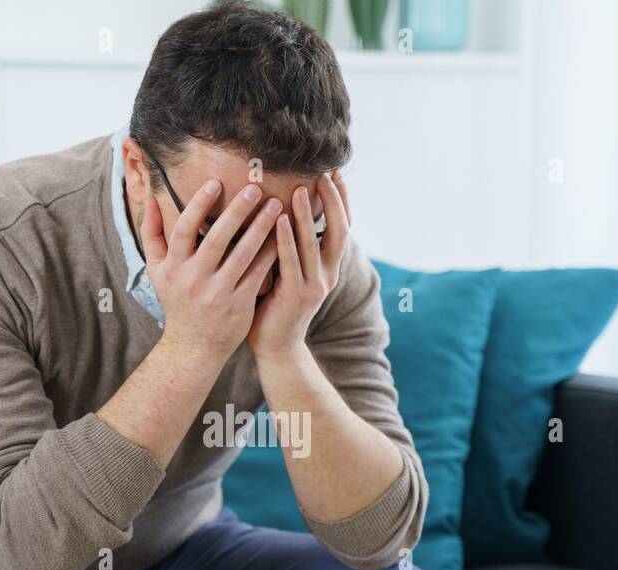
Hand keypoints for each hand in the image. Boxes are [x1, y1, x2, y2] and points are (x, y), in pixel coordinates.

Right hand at [142, 179, 281, 361]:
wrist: (194, 346)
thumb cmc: (177, 300)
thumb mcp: (157, 270)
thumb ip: (152, 234)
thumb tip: (149, 198)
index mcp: (174, 267)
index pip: (184, 230)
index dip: (198, 205)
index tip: (216, 183)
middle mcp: (195, 279)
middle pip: (217, 239)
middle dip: (237, 212)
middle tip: (254, 188)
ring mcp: (218, 293)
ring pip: (243, 255)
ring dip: (261, 228)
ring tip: (276, 206)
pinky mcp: (239, 304)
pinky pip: (257, 273)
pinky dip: (270, 253)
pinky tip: (283, 235)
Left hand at [247, 170, 351, 362]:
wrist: (276, 348)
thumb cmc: (275, 305)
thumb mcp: (288, 271)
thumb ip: (291, 245)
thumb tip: (282, 208)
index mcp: (329, 267)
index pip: (342, 226)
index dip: (341, 200)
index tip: (335, 173)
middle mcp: (328, 274)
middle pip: (338, 230)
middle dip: (333, 200)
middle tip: (324, 173)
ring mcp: (315, 286)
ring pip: (314, 243)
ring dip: (307, 215)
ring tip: (300, 188)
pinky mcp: (297, 295)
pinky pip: (291, 261)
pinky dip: (286, 238)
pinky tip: (279, 218)